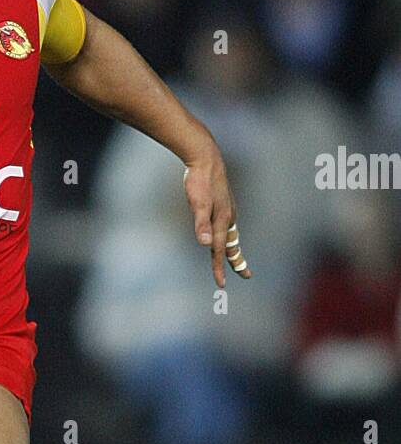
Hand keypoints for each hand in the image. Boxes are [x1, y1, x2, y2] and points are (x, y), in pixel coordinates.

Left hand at [183, 147, 251, 287]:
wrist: (206, 159)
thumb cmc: (199, 181)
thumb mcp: (197, 203)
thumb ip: (201, 224)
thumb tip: (206, 244)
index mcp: (222, 220)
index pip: (219, 250)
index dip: (218, 268)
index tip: (221, 284)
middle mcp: (227, 217)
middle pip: (232, 245)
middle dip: (237, 261)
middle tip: (246, 275)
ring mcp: (226, 210)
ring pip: (231, 235)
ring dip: (233, 248)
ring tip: (234, 258)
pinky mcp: (222, 203)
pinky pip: (227, 225)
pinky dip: (227, 235)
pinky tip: (223, 232)